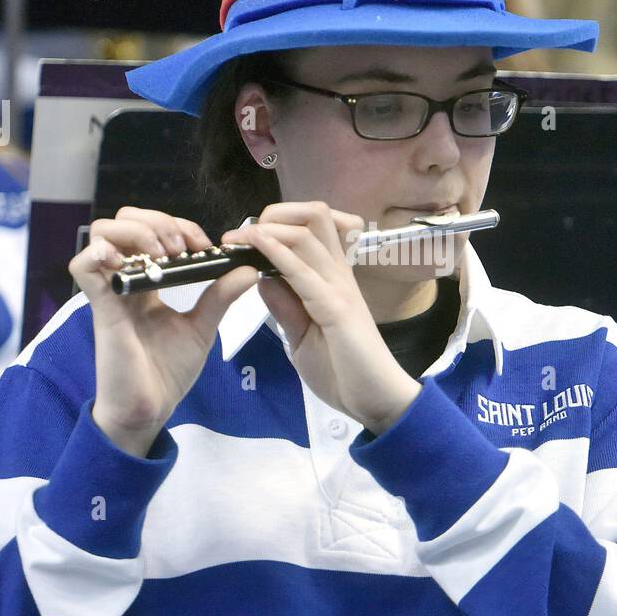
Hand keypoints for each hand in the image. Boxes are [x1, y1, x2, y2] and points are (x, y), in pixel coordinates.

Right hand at [69, 206, 261, 455]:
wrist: (150, 409)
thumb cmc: (168, 372)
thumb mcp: (202, 327)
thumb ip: (220, 295)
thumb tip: (247, 268)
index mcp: (148, 281)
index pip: (152, 230)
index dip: (179, 226)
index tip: (205, 246)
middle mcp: (126, 279)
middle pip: (124, 221)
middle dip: (157, 221)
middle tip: (182, 247)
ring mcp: (111, 290)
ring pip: (102, 232)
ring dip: (136, 231)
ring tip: (162, 253)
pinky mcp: (100, 307)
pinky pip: (82, 265)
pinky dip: (100, 252)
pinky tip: (130, 262)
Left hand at [221, 201, 421, 433]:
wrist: (375, 401)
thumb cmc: (343, 372)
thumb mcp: (302, 337)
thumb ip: (285, 307)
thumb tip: (262, 277)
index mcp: (331, 279)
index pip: (311, 230)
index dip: (277, 224)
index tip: (244, 239)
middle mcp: (338, 274)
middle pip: (314, 217)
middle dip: (276, 214)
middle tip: (243, 233)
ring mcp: (339, 288)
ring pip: (309, 234)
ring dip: (270, 229)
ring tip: (241, 236)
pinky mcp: (337, 308)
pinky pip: (305, 272)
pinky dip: (278, 254)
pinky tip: (258, 245)